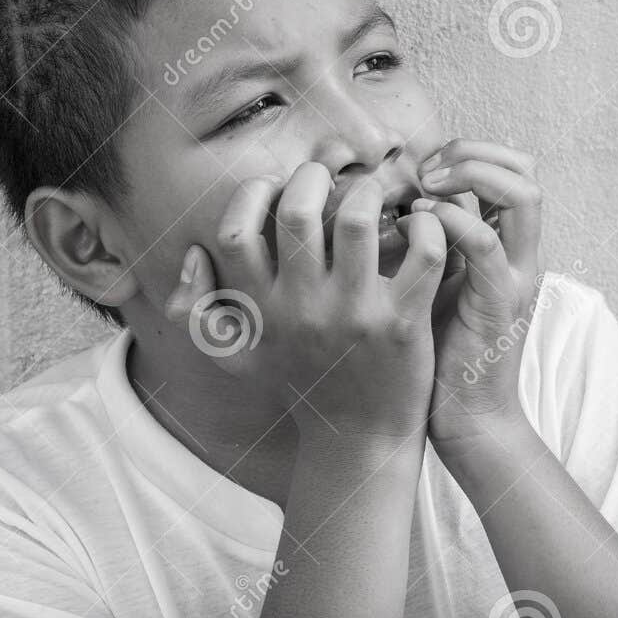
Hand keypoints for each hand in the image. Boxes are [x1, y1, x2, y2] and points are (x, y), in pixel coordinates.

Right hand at [163, 161, 449, 445]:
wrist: (358, 439)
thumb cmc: (297, 385)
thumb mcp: (235, 357)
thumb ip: (197, 310)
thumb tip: (192, 253)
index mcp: (261, 310)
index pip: (235, 233)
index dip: (252, 195)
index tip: (275, 188)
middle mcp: (302, 309)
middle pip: (297, 213)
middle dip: (313, 178)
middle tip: (329, 180)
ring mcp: (354, 314)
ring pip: (358, 221)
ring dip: (368, 195)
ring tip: (373, 198)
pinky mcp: (402, 322)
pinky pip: (422, 253)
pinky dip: (426, 226)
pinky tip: (420, 224)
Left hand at [414, 139, 543, 455]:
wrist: (461, 416)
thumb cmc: (433, 349)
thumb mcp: (428, 279)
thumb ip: (422, 237)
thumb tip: (381, 195)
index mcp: (506, 243)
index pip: (512, 167)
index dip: (468, 151)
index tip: (420, 166)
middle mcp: (520, 252)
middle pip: (526, 169)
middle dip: (471, 153)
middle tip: (424, 170)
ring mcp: (516, 275)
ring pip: (522, 193)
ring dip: (469, 176)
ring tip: (423, 190)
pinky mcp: (499, 302)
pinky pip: (486, 243)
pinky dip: (450, 221)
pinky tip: (412, 225)